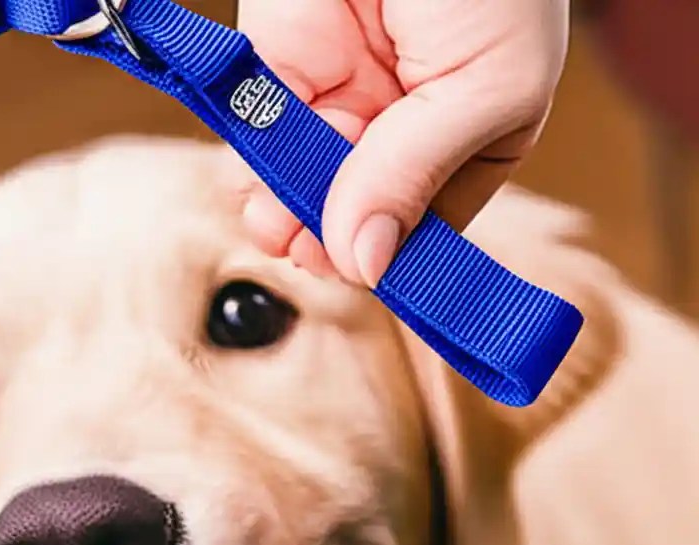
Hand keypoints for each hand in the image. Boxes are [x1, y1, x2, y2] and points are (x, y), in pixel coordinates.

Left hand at [235, 0, 568, 285]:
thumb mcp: (488, 83)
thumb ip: (419, 172)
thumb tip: (368, 260)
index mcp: (470, 142)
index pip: (427, 229)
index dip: (395, 259)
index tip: (367, 274)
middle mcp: (400, 133)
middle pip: (354, 218)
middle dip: (328, 240)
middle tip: (311, 249)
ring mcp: (338, 106)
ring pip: (299, 191)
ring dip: (283, 215)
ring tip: (279, 223)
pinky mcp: (279, 77)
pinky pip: (256, 140)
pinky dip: (250, 168)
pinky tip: (255, 185)